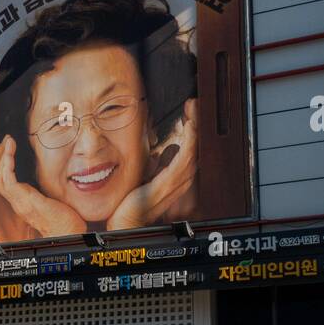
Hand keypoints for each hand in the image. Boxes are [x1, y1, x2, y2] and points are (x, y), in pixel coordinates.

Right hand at [0, 135, 85, 237]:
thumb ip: (45, 188)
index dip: (2, 163)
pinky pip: (9, 182)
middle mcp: (18, 202)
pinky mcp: (27, 201)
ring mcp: (21, 202)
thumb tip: (48, 172)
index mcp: (22, 201)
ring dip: (1, 157)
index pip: (3, 180)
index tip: (9, 146)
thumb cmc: (65, 219)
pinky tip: (11, 152)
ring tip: (8, 142)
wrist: (69, 234)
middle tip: (6, 140)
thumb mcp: (52, 198)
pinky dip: (7, 164)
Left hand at [106, 99, 197, 229]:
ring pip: (194, 147)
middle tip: (194, 103)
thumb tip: (155, 153)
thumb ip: (153, 165)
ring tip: (194, 108)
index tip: (189, 109)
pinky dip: (190, 139)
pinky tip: (190, 126)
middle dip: (197, 122)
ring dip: (195, 126)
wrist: (126, 221)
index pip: (190, 147)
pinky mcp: (169, 182)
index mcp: (177, 176)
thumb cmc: (132, 203)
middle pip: (197, 145)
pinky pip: (186, 156)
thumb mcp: (144, 176)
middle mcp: (182, 178)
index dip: (192, 127)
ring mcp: (178, 181)